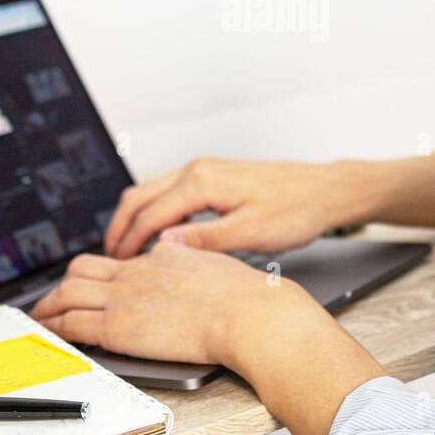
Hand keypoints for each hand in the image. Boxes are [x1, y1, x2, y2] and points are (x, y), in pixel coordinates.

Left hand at [29, 242, 330, 367]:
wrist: (248, 314)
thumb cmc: (246, 298)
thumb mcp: (216, 263)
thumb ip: (193, 259)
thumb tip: (184, 256)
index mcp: (162, 256)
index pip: (119, 260)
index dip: (102, 273)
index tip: (96, 284)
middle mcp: (137, 272)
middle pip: (83, 268)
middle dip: (63, 284)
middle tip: (53, 298)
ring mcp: (124, 297)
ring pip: (68, 292)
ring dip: (49, 305)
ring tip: (39, 317)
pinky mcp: (118, 325)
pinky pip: (71, 323)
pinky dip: (53, 327)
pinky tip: (48, 333)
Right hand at [103, 157, 355, 258]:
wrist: (324, 191)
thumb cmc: (295, 210)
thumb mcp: (250, 232)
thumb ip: (203, 239)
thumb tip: (163, 245)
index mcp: (202, 181)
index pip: (148, 212)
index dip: (127, 241)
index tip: (116, 265)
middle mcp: (198, 169)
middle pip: (140, 196)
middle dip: (120, 226)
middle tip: (110, 259)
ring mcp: (205, 170)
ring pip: (152, 192)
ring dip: (135, 219)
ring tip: (127, 252)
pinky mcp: (213, 176)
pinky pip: (169, 192)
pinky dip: (154, 212)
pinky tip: (157, 236)